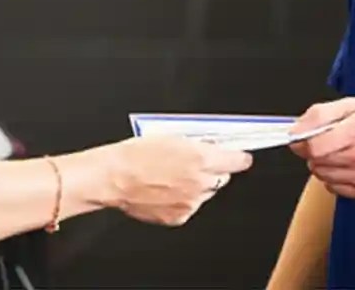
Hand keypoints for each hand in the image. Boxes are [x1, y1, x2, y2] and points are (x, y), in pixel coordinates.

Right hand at [106, 135, 252, 225]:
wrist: (113, 177)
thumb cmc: (135, 155)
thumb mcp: (172, 137)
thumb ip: (198, 144)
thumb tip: (212, 147)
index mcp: (201, 159)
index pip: (237, 160)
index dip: (239, 157)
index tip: (241, 157)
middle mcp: (200, 183)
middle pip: (222, 177)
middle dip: (214, 170)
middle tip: (196, 164)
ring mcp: (190, 202)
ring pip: (206, 193)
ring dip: (198, 185)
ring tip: (173, 177)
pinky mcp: (179, 217)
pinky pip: (190, 206)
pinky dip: (184, 199)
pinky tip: (166, 190)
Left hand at [288, 97, 354, 200]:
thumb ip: (321, 114)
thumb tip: (295, 128)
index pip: (314, 146)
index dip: (301, 142)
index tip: (301, 137)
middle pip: (316, 162)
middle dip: (313, 151)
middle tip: (327, 141)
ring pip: (322, 176)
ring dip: (323, 164)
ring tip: (340, 151)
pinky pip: (334, 188)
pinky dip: (334, 177)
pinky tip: (348, 165)